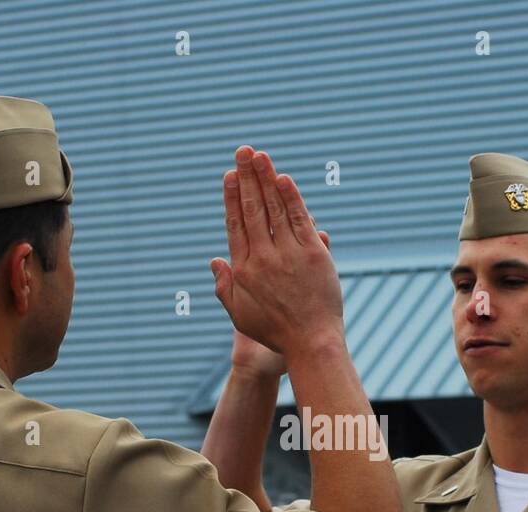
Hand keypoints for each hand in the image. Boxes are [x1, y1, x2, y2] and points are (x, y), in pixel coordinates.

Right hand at [209, 146, 342, 358]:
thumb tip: (215, 259)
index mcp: (244, 270)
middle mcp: (263, 258)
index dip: (232, 198)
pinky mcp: (312, 254)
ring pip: (274, 209)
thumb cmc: (275, 333)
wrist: (310, 343)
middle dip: (246, 178)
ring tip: (259, 156)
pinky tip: (283, 179)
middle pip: (252, 210)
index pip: (236, 225)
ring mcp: (288, 255)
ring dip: (266, 179)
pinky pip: (299, 220)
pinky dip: (291, 199)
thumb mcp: (240, 315)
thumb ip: (224, 287)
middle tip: (242, 152)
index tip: (230, 177)